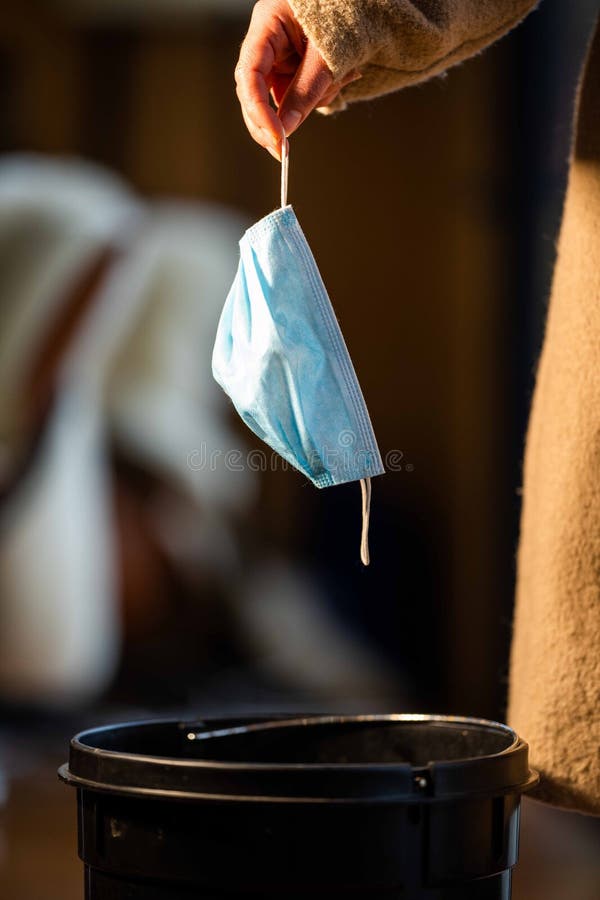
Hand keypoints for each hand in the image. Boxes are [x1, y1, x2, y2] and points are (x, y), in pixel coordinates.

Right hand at [235, 0, 359, 158]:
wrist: (368, 4)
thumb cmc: (348, 12)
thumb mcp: (330, 53)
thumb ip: (306, 90)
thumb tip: (286, 129)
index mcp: (268, 24)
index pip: (249, 73)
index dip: (258, 110)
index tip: (276, 137)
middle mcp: (267, 42)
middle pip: (253, 92)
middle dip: (271, 122)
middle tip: (284, 151)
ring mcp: (278, 57)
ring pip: (278, 99)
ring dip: (308, 102)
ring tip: (342, 78)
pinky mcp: (292, 69)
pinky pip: (296, 96)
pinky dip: (318, 96)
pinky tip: (340, 77)